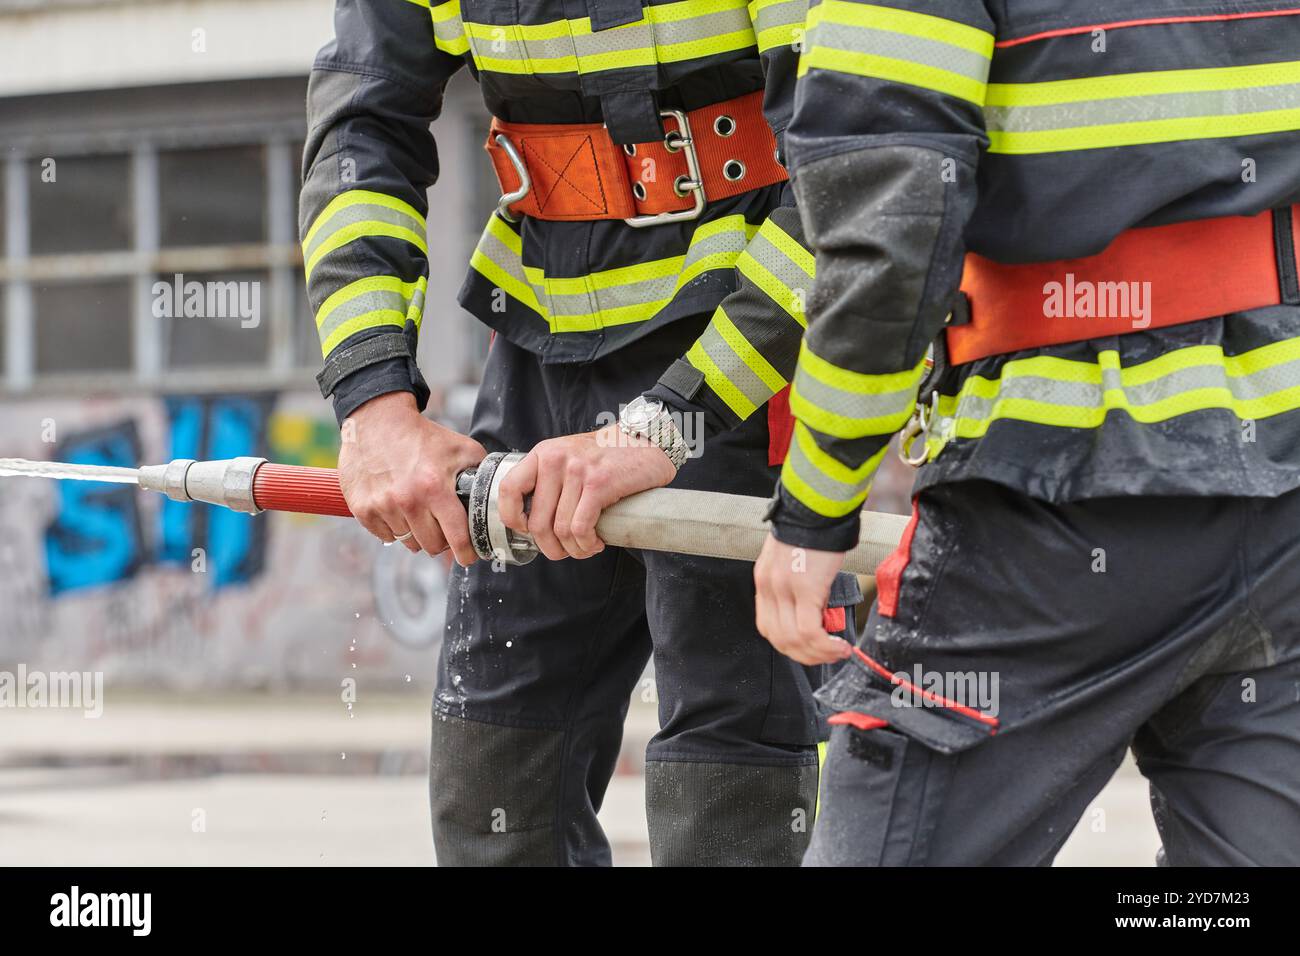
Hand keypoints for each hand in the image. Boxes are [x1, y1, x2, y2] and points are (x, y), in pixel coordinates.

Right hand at [338, 391, 486, 565]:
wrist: (378, 420)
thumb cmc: (423, 436)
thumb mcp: (461, 448)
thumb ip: (481, 473)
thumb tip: (496, 495)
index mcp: (435, 487)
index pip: (457, 537)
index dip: (467, 552)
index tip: (469, 556)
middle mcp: (407, 500)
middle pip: (432, 546)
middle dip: (442, 541)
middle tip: (443, 529)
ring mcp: (382, 506)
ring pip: (408, 542)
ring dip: (416, 534)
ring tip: (420, 514)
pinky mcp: (362, 508)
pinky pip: (385, 536)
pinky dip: (394, 529)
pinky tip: (399, 511)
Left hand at [497, 423, 676, 560]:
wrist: (647, 439)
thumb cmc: (610, 455)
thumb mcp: (570, 456)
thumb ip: (551, 479)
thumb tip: (535, 522)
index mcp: (543, 453)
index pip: (508, 489)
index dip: (512, 519)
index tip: (527, 531)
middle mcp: (555, 459)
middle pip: (537, 522)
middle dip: (550, 547)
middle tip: (564, 551)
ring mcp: (577, 471)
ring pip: (560, 530)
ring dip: (574, 549)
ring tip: (586, 548)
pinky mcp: (599, 483)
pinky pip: (580, 527)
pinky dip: (587, 544)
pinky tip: (596, 543)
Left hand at [754, 534, 851, 665]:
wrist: (817, 505)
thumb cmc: (813, 527)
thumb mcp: (794, 558)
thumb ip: (798, 584)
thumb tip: (818, 608)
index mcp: (764, 580)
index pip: (768, 626)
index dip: (790, 644)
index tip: (812, 647)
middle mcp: (769, 587)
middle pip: (779, 639)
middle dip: (805, 655)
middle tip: (828, 654)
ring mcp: (784, 589)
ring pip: (794, 641)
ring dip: (818, 654)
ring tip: (838, 651)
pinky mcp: (805, 588)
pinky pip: (810, 632)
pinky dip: (825, 646)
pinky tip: (840, 645)